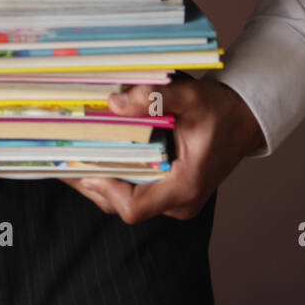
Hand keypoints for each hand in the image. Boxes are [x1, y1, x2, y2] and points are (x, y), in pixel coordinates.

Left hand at [60, 75, 264, 223]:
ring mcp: (174, 201)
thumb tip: (114, 102)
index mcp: (184, 187)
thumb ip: (156, 98)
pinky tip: (94, 154)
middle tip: (61, 156)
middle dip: (91, 181)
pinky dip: (113, 175)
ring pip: (125, 199)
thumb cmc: (220, 109)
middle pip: (121, 205)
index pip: (133, 207)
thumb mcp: (192, 96)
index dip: (104, 188)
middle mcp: (178, 202)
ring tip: (69, 155)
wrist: (244, 119)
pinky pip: (134, 191)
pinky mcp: (169, 192)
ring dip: (98, 178)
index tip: (83, 163)